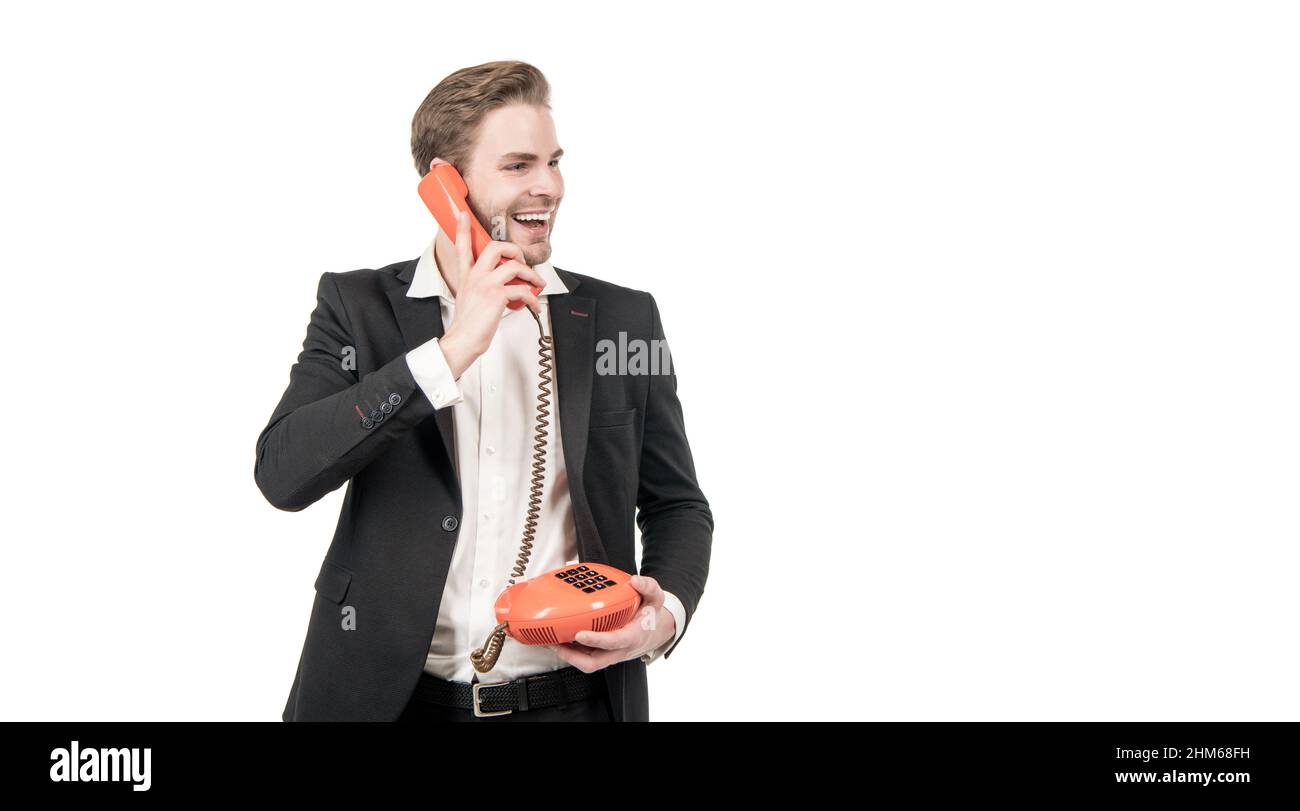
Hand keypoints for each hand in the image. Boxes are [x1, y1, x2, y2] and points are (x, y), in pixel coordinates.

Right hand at [438, 209, 545, 377]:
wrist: (464, 340)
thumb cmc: (468, 323)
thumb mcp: (468, 297)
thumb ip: (481, 285)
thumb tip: (505, 285)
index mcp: (467, 275)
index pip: (462, 246)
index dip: (463, 228)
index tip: (463, 214)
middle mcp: (476, 276)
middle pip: (495, 247)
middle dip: (514, 250)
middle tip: (521, 261)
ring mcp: (486, 285)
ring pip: (514, 266)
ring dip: (531, 275)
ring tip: (536, 284)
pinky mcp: (497, 296)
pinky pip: (522, 290)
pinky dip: (533, 298)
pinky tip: (533, 305)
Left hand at [549, 575, 676, 672]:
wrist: (654, 632)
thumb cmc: (650, 618)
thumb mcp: (656, 599)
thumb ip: (648, 587)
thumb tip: (635, 580)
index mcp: (631, 637)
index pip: (613, 642)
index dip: (595, 639)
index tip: (580, 633)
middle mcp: (618, 650)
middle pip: (593, 663)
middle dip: (571, 655)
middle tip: (555, 642)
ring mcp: (608, 654)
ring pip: (585, 663)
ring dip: (567, 654)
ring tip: (551, 640)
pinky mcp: (601, 654)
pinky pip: (584, 657)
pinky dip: (570, 650)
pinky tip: (560, 638)